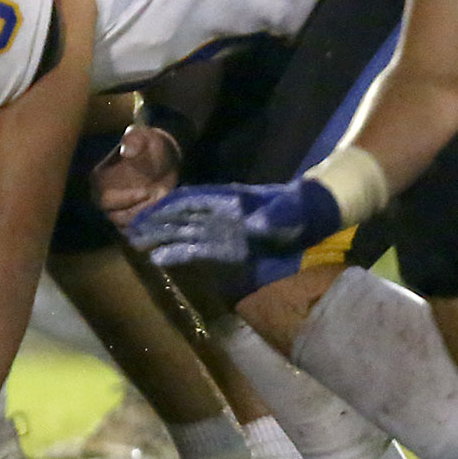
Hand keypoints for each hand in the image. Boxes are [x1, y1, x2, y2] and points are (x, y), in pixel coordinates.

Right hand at [93, 123, 184, 228]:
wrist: (166, 156)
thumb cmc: (150, 145)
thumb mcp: (144, 137)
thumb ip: (134, 140)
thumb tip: (127, 151)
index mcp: (99, 179)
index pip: (105, 198)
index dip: (125, 199)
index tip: (146, 192)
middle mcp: (104, 198)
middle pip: (114, 216)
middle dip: (136, 211)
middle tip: (155, 199)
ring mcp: (118, 211)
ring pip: (126, 226)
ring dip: (145, 220)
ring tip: (161, 204)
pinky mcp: (133, 219)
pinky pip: (136, 233)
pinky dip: (148, 229)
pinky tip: (162, 216)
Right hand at [127, 179, 339, 268]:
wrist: (325, 209)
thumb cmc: (310, 205)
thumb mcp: (298, 207)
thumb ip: (278, 214)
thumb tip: (253, 224)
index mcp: (234, 201)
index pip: (194, 201)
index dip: (169, 208)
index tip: (147, 216)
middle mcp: (225, 213)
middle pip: (184, 216)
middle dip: (158, 224)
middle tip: (132, 235)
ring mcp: (228, 228)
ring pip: (188, 231)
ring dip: (165, 238)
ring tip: (141, 246)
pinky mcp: (235, 244)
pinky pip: (202, 247)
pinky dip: (182, 251)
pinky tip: (166, 257)